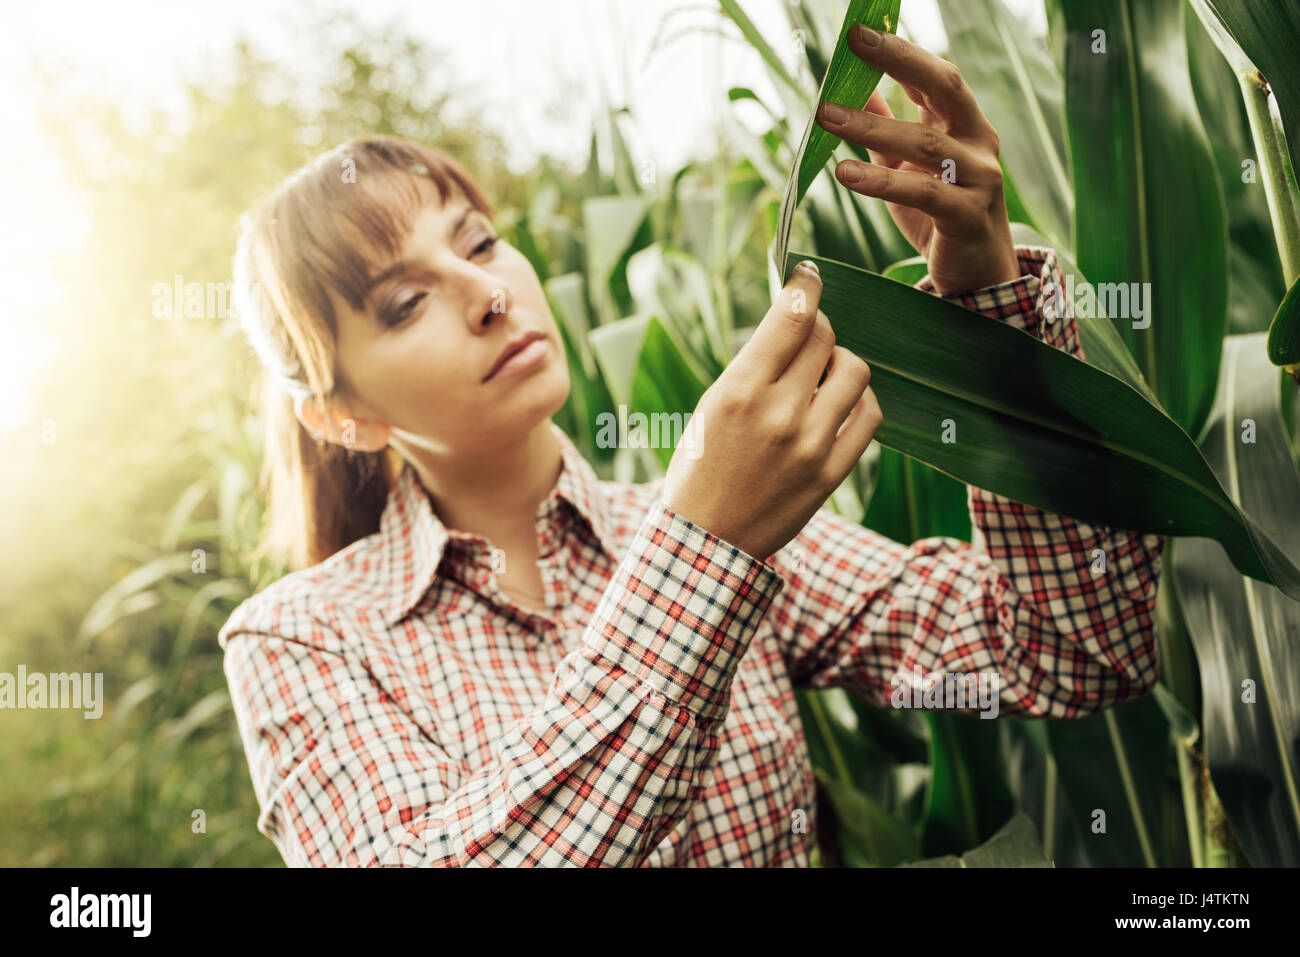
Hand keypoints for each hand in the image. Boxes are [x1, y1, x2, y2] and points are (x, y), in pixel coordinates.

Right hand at [661, 261, 879, 559]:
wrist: (706, 540)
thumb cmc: (700, 468)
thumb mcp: (710, 407)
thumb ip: (754, 365)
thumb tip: (796, 320)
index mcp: (739, 389)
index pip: (793, 314)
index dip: (806, 284)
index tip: (810, 276)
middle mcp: (778, 412)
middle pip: (825, 336)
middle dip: (819, 327)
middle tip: (807, 338)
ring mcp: (810, 444)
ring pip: (855, 370)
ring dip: (841, 363)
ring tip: (823, 377)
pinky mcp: (831, 473)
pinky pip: (870, 416)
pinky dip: (860, 401)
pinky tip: (841, 406)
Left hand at [815, 24, 1019, 294]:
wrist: (978, 276)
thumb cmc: (941, 216)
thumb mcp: (908, 168)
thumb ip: (886, 128)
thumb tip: (854, 88)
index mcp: (964, 125)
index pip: (934, 77)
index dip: (900, 52)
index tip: (860, 33)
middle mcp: (978, 142)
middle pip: (943, 87)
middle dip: (900, 60)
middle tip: (856, 43)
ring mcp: (979, 177)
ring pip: (925, 142)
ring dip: (871, 126)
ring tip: (826, 116)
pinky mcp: (967, 215)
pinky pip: (923, 192)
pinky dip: (881, 181)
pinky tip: (845, 172)